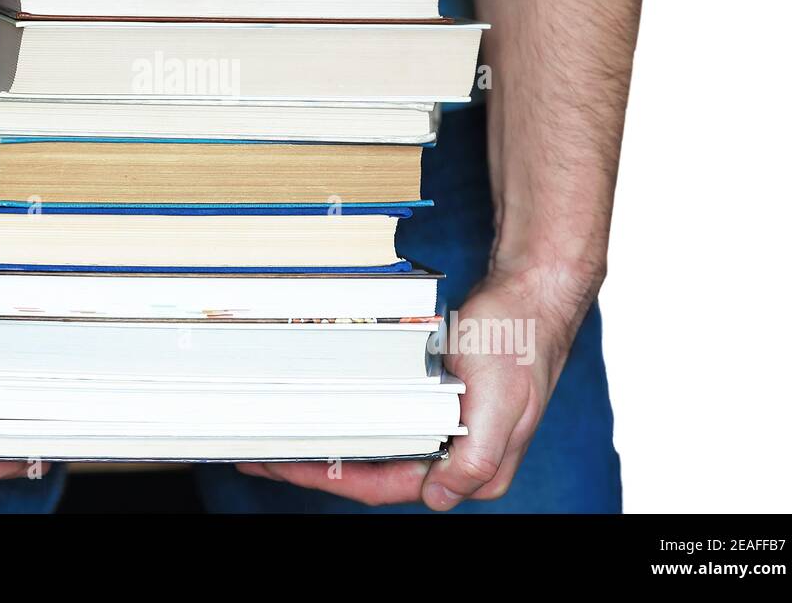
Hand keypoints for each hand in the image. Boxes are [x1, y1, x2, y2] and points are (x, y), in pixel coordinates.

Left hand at [237, 269, 585, 508]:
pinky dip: (347, 417)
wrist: (532, 296)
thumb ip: (475, 457)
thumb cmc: (519, 343)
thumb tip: (440, 496)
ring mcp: (442, 432)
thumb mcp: (503, 401)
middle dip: (313, 466)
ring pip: (371, 448)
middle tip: (260, 455)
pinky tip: (318, 410)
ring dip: (325, 443)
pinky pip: (381, 420)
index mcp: (472, 470)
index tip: (281, 465)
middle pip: (370, 472)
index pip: (385, 486)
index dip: (327, 479)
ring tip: (276, 437)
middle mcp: (454, 459)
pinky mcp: (433, 406)